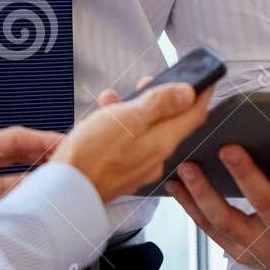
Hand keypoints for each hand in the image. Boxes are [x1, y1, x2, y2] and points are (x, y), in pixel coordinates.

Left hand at [0, 126, 62, 253]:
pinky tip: (34, 204)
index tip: (72, 147)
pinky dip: (19, 195)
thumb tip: (37, 184)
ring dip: (34, 177)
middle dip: (45, 156)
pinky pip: (1, 193)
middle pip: (16, 152)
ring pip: (11, 173)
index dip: (45, 141)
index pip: (14, 139)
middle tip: (74, 165)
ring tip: (61, 183)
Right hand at [50, 81, 211, 202]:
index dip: (201, 94)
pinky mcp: (120, 173)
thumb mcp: (128, 118)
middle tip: (150, 81)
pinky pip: (128, 144)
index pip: (194, 115)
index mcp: (163, 142)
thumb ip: (160, 104)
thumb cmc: (92, 154)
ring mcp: (138, 167)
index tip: (206, 78)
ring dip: (135, 111)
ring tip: (115, 98)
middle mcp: (156, 157)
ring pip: (145, 132)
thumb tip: (188, 94)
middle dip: (163, 99)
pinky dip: (119, 127)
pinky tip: (102, 119)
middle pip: (170, 123)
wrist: (64, 191)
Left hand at [167, 136, 269, 269]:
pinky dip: (189, 206)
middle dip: (246, 175)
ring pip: (227, 219)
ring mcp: (257, 244)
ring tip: (186, 166)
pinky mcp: (235, 248)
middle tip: (228, 146)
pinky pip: (208, 227)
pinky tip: (173, 182)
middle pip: (264, 203)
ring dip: (203, 193)